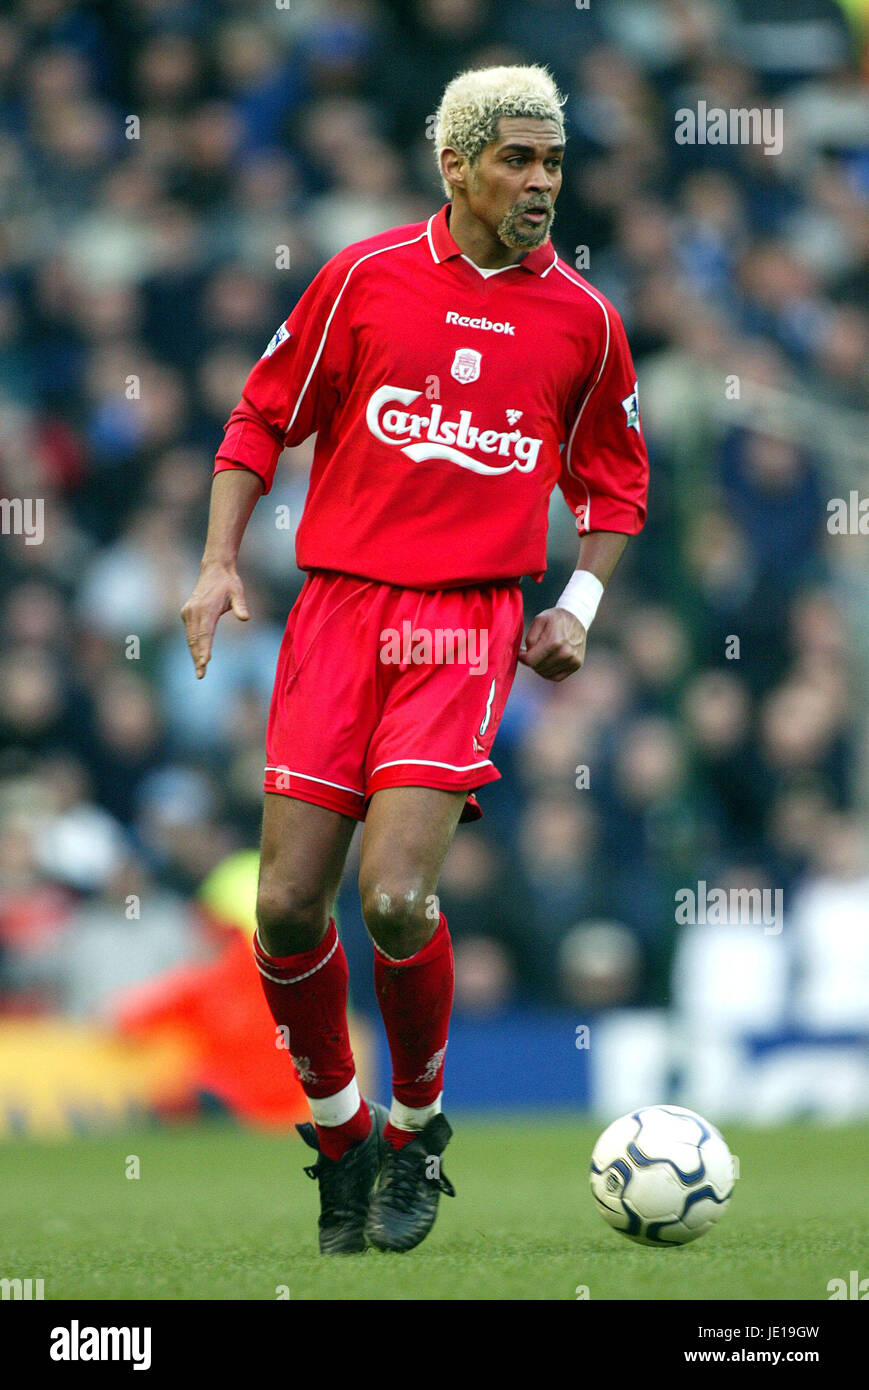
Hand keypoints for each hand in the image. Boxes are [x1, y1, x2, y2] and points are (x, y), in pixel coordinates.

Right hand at [181, 560, 248, 678]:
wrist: (214, 569)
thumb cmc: (229, 583)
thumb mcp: (238, 592)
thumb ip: (241, 605)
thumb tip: (246, 618)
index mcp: (206, 608)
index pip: (205, 634)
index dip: (204, 650)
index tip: (204, 663)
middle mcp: (194, 611)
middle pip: (195, 639)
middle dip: (198, 658)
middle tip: (201, 675)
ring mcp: (188, 612)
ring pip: (191, 637)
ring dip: (194, 653)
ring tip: (200, 670)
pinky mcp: (187, 612)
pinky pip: (190, 632)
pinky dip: (194, 644)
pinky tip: (198, 655)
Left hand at [517, 607, 586, 681]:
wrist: (577, 617)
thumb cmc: (555, 618)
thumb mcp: (539, 620)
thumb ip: (530, 639)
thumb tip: (526, 655)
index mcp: (555, 642)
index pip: (531, 660)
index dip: (522, 657)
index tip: (521, 652)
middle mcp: (565, 653)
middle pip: (538, 668)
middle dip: (531, 661)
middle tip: (530, 652)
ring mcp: (572, 660)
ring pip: (546, 674)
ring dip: (539, 667)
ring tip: (540, 655)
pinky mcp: (576, 665)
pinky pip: (557, 677)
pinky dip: (548, 673)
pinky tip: (546, 663)